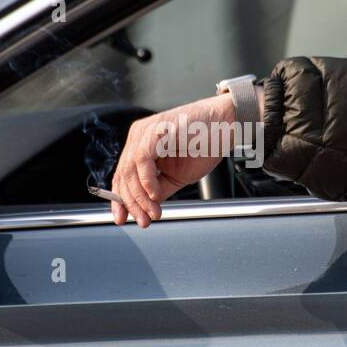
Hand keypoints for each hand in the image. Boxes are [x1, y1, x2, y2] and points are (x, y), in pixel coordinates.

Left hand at [108, 92, 235, 226]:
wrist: (226, 126)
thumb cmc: (205, 144)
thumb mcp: (177, 175)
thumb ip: (159, 189)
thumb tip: (146, 207)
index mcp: (141, 146)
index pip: (123, 176)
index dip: (121, 200)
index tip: (123, 219)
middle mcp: (139, 137)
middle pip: (124, 175)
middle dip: (131, 203)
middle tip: (143, 221)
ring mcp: (145, 133)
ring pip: (130, 170)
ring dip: (140, 197)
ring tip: (153, 212)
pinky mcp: (155, 131)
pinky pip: (142, 160)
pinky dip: (147, 180)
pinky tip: (155, 194)